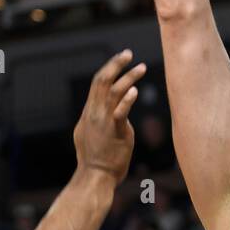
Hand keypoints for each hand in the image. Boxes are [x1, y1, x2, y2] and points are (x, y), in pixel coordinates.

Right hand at [73, 51, 145, 184]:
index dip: (109, 68)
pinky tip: (135, 91)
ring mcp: (103, 122)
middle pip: (102, 80)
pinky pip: (120, 112)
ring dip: (128, 77)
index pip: (97, 83)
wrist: (94, 176)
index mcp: (89, 111)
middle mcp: (94, 113)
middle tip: (129, 53)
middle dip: (116, 64)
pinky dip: (127, 100)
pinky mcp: (115, 132)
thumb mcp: (88, 134)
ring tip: (141, 67)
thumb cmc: (94, 158)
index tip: (122, 58)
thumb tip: (105, 112)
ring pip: (113, 92)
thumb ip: (96, 120)